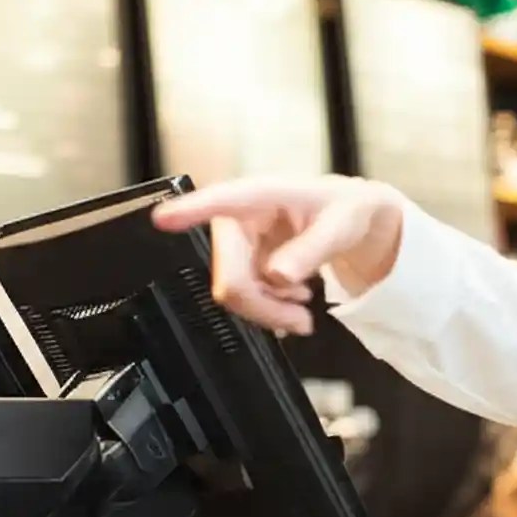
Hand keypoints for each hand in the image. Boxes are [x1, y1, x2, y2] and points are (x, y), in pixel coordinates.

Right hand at [151, 175, 404, 334]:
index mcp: (263, 195)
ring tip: (302, 308)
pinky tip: (292, 302)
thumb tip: (278, 276)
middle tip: (301, 321)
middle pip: (228, 276)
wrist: (353, 223)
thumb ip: (313, 248)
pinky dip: (270, 310)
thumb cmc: (346, 210)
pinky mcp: (243, 265)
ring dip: (269, 312)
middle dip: (262, 306)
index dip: (190, 210)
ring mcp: (238, 245)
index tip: (163, 218)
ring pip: (234, 295)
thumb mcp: (343, 224)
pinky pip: (244, 299)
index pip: (222, 200)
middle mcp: (239, 218)